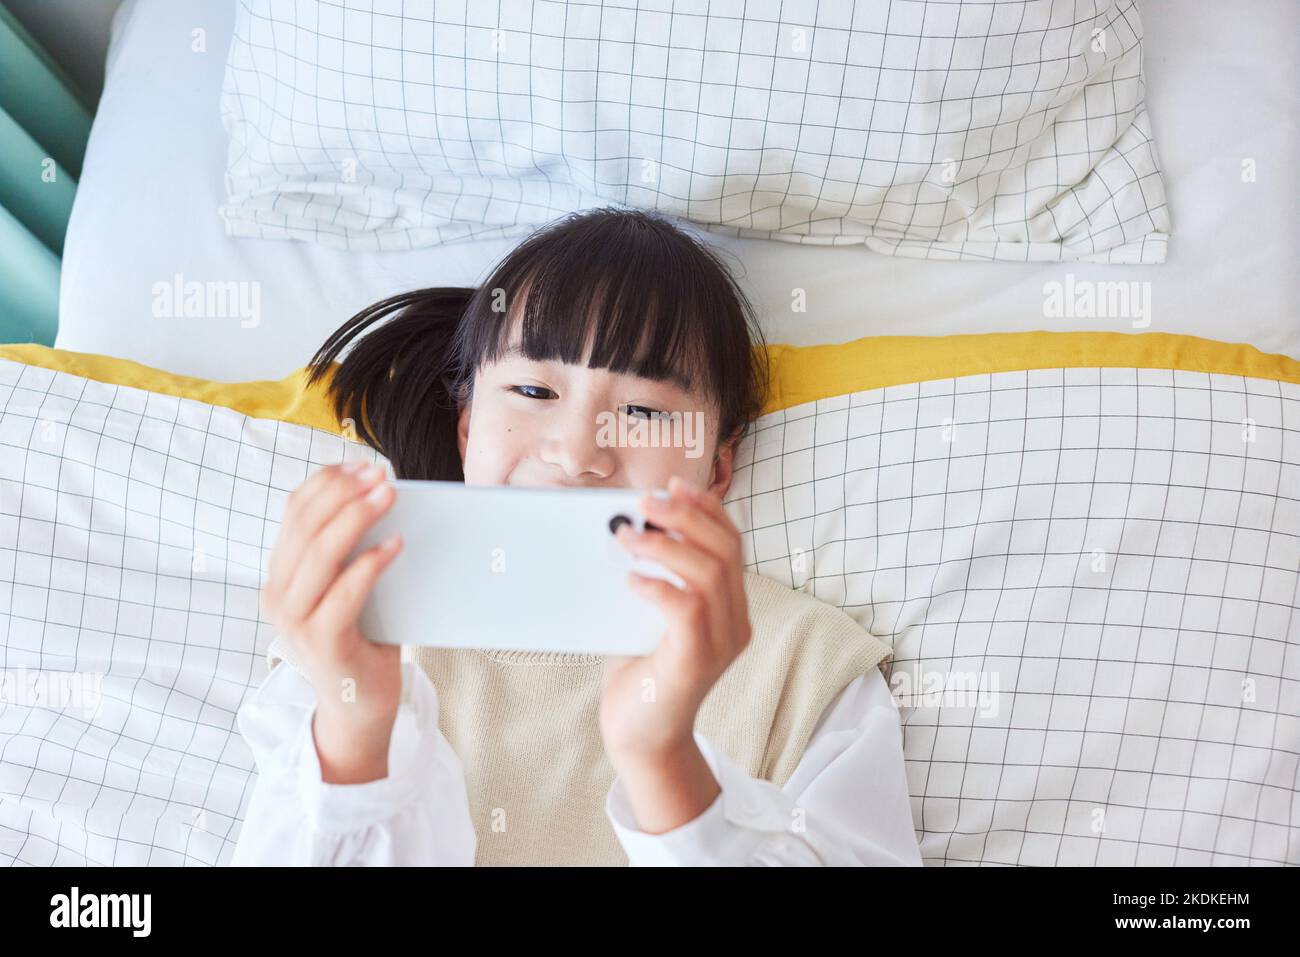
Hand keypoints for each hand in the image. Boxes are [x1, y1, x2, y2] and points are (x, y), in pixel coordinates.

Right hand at [260, 461, 404, 782]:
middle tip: (381, 474)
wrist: (358, 710)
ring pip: (321, 554)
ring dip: (357, 518)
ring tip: (390, 496)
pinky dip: (370, 564)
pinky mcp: (322, 643)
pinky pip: (345, 593)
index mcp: (281, 576)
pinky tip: (395, 545)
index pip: (293, 513)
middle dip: (344, 492)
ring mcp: (295, 622)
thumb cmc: (362, 642)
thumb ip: (350, 554)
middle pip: (305, 526)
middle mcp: (278, 596)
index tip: (360, 464)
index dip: (326, 482)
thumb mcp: (348, 590)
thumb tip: (383, 498)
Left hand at [599, 475, 751, 830]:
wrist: (640, 738)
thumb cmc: (641, 674)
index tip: (677, 486)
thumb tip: (624, 527)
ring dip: (667, 546)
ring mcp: (720, 645)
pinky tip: (631, 579)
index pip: (734, 545)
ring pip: (710, 575)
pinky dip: (658, 586)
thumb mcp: (646, 614)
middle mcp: (735, 624)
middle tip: (646, 503)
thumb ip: (651, 576)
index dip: (709, 510)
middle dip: (687, 517)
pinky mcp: (695, 664)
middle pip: (726, 551)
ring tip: (628, 536)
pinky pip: (687, 610)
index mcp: (730, 608)